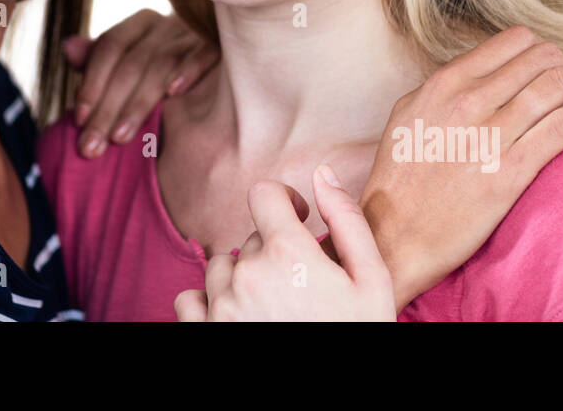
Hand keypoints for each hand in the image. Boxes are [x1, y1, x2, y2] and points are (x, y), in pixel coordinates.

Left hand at [64, 9, 218, 157]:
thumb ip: (96, 61)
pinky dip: (188, 70)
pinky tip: (173, 94)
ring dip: (138, 103)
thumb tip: (68, 47)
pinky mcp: (221, 45)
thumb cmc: (161, 74)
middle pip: (131, 62)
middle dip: (108, 107)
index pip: (109, 47)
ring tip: (120, 137)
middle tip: (92, 146)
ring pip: (161, 64)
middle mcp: (166, 23)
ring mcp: (195, 34)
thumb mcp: (125, 68)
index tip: (78, 120)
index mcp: (140, 24)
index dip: (92, 83)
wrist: (218, 75)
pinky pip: (204, 53)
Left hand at [175, 167, 394, 321]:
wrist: (335, 403)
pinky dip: (207, 305)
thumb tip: (323, 175)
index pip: (264, 193)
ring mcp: (220, 308)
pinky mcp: (203, 334)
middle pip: (249, 238)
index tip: (299, 220)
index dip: (284, 201)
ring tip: (273, 307)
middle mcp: (247, 275)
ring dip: (241, 279)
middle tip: (300, 287)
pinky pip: (189, 299)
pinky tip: (238, 318)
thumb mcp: (373, 282)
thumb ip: (348, 221)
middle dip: (272, 252)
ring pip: (220, 268)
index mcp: (288, 254)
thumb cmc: (357, 338)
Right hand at [359, 25, 562, 311]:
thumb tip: (482, 73)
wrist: (394, 236)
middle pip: (543, 59)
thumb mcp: (408, 116)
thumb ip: (444, 88)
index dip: (541, 51)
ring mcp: (490, 135)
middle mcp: (468, 101)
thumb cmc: (399, 179)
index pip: (514, 41)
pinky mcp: (510, 172)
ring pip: (558, 86)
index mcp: (444, 84)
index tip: (551, 67)